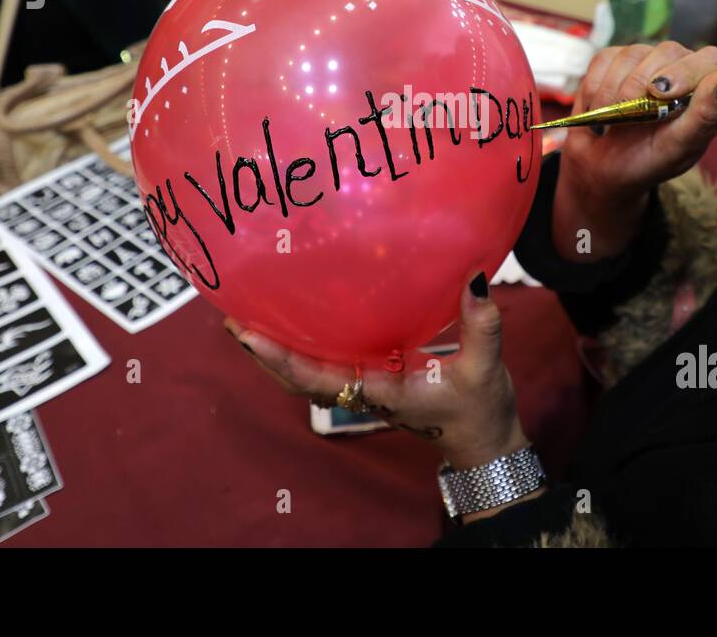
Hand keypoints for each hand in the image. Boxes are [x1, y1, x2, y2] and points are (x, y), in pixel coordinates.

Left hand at [225, 270, 527, 471]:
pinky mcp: (371, 379)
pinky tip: (296, 320)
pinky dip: (302, 347)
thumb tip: (474, 279)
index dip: (281, 358)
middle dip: (263, 353)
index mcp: (381, 392)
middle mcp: (364, 391)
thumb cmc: (479, 407)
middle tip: (231, 319)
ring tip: (247, 318)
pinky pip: (326, 364)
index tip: (249, 335)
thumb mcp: (485, 368)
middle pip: (297, 378)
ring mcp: (364, 387)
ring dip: (276, 352)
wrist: (481, 438)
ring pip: (307, 373)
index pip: (318, 378)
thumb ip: (481, 325)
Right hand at [552, 42, 716, 260]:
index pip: (712, 60)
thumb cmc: (649, 161)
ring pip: (633, 54)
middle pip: (669, 51)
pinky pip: (605, 59)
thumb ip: (707, 116)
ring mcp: (646, 60)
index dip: (689, 71)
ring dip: (615, 93)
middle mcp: (679, 68)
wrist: (604, 169)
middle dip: (643, 83)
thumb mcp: (679, 148)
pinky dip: (596, 89)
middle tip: (629, 112)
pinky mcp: (614, 60)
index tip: (662, 95)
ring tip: (612, 123)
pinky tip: (598, 111)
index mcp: (705, 90)